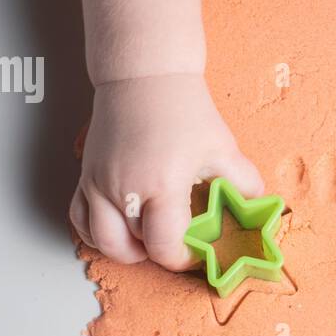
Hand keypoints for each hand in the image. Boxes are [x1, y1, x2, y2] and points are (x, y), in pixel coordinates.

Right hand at [70, 73, 263, 269]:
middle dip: (156, 254)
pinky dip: (95, 233)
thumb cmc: (182, 108)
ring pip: (102, 240)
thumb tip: (257, 207)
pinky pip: (79, 219)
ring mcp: (98, 183)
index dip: (181, 259)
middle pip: (133, 247)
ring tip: (148, 241)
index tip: (195, 254)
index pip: (164, 246)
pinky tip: (118, 230)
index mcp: (160, 185)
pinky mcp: (85, 175)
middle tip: (176, 246)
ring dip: (124, 250)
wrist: (144, 76)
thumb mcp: (221, 148)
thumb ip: (242, 183)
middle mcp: (123, 189)